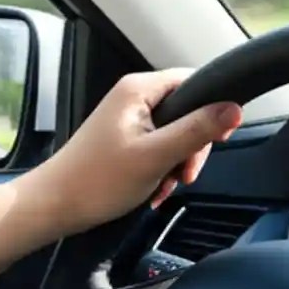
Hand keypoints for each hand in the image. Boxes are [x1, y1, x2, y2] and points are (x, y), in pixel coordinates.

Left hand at [25, 69, 241, 233]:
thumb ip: (197, 130)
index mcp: (139, 89)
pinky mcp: (124, 137)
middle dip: (193, 145)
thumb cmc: (97, 181)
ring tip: (166, 185)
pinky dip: (164, 167)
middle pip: (188, 110)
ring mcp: (128, 117)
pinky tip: (156, 188)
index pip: (194, 81)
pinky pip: (159, 145)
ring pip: (175, 132)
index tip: (218, 139)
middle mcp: (133, 97)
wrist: (54, 206)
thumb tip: (234, 109)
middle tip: (185, 174)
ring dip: (178, 161)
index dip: (213, 109)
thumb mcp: (156, 155)